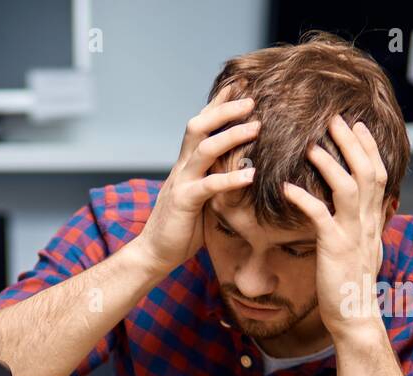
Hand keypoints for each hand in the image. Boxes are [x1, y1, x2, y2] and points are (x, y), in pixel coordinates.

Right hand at [134, 85, 259, 273]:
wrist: (154, 253)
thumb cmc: (182, 228)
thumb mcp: (204, 199)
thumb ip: (217, 181)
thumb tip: (245, 171)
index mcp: (186, 164)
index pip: (201, 126)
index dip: (218, 104)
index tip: (239, 85)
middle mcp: (182, 168)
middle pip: (199, 126)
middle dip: (224, 110)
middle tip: (252, 100)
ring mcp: (181, 183)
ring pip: (204, 149)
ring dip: (231, 135)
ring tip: (257, 127)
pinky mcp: (184, 202)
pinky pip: (209, 185)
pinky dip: (231, 178)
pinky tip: (251, 174)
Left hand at [283, 116, 388, 341]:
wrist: (355, 316)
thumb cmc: (350, 284)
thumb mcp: (362, 248)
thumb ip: (362, 224)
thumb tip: (364, 209)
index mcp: (374, 219)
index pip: (378, 173)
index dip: (369, 147)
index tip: (357, 125)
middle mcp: (368, 222)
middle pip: (367, 171)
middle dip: (352, 142)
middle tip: (335, 118)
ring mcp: (353, 234)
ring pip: (347, 187)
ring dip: (330, 162)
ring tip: (311, 144)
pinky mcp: (334, 248)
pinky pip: (319, 217)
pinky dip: (304, 199)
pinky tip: (286, 187)